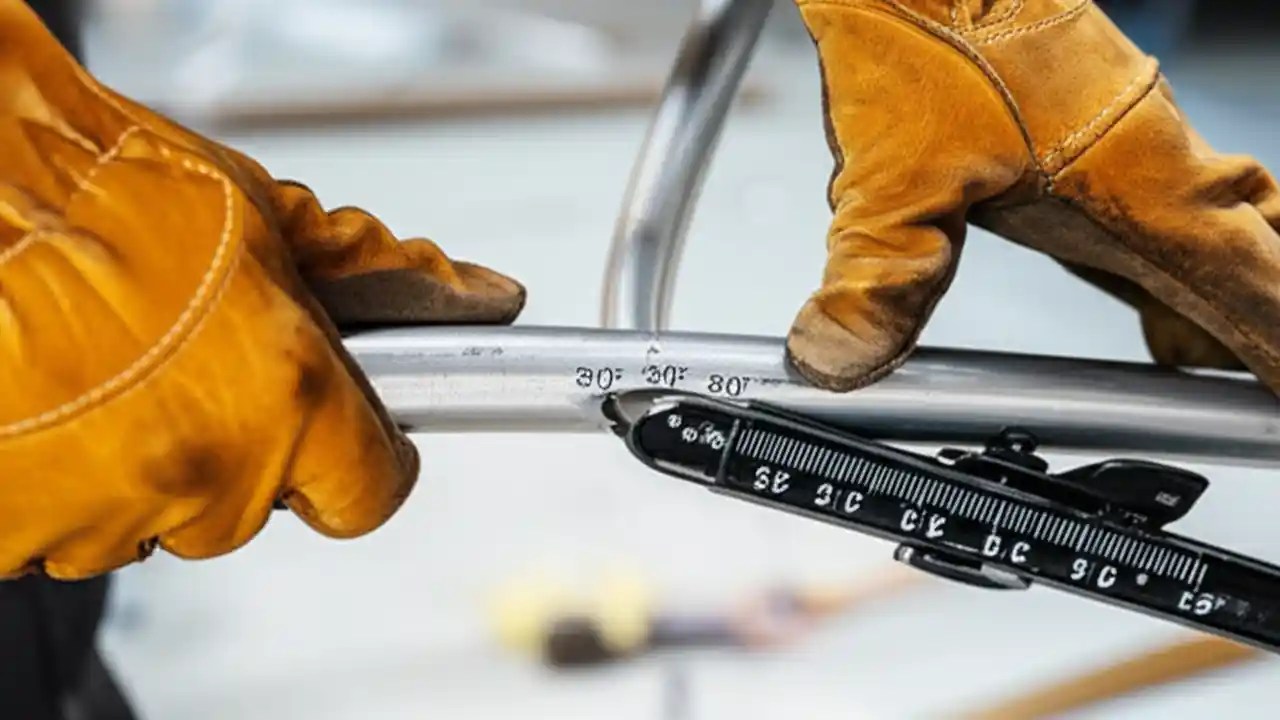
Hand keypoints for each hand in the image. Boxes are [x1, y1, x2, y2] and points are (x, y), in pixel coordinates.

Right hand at [0, 0, 523, 578]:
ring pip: (164, 515)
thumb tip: (480, 295)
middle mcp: (206, 470)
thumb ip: (383, 276)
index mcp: (286, 395)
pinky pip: (77, 526)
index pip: (373, 489)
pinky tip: (58, 399)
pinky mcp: (19, 534)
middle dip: (247, 441)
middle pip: (264, 502)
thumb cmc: (98, 188)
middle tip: (196, 360)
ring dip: (151, 458)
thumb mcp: (265, 220)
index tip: (353, 430)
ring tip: (111, 367)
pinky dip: (75, 478)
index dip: (367, 455)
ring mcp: (106, 512)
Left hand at [786, 0, 1278, 391]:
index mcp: (1140, 182)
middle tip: (1251, 380)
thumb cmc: (929, 24)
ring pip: (1208, 220)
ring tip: (1192, 354)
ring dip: (1212, 284)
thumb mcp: (896, 174)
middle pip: (1250, 253)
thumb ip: (880, 276)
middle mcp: (1155, 157)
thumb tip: (841, 358)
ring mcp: (1130, 133)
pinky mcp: (1091, 118)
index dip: (1276, 345)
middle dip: (1256, 324)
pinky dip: (1161, 247)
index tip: (1278, 392)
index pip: (1252, 285)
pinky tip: (1125, 267)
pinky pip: (1158, 193)